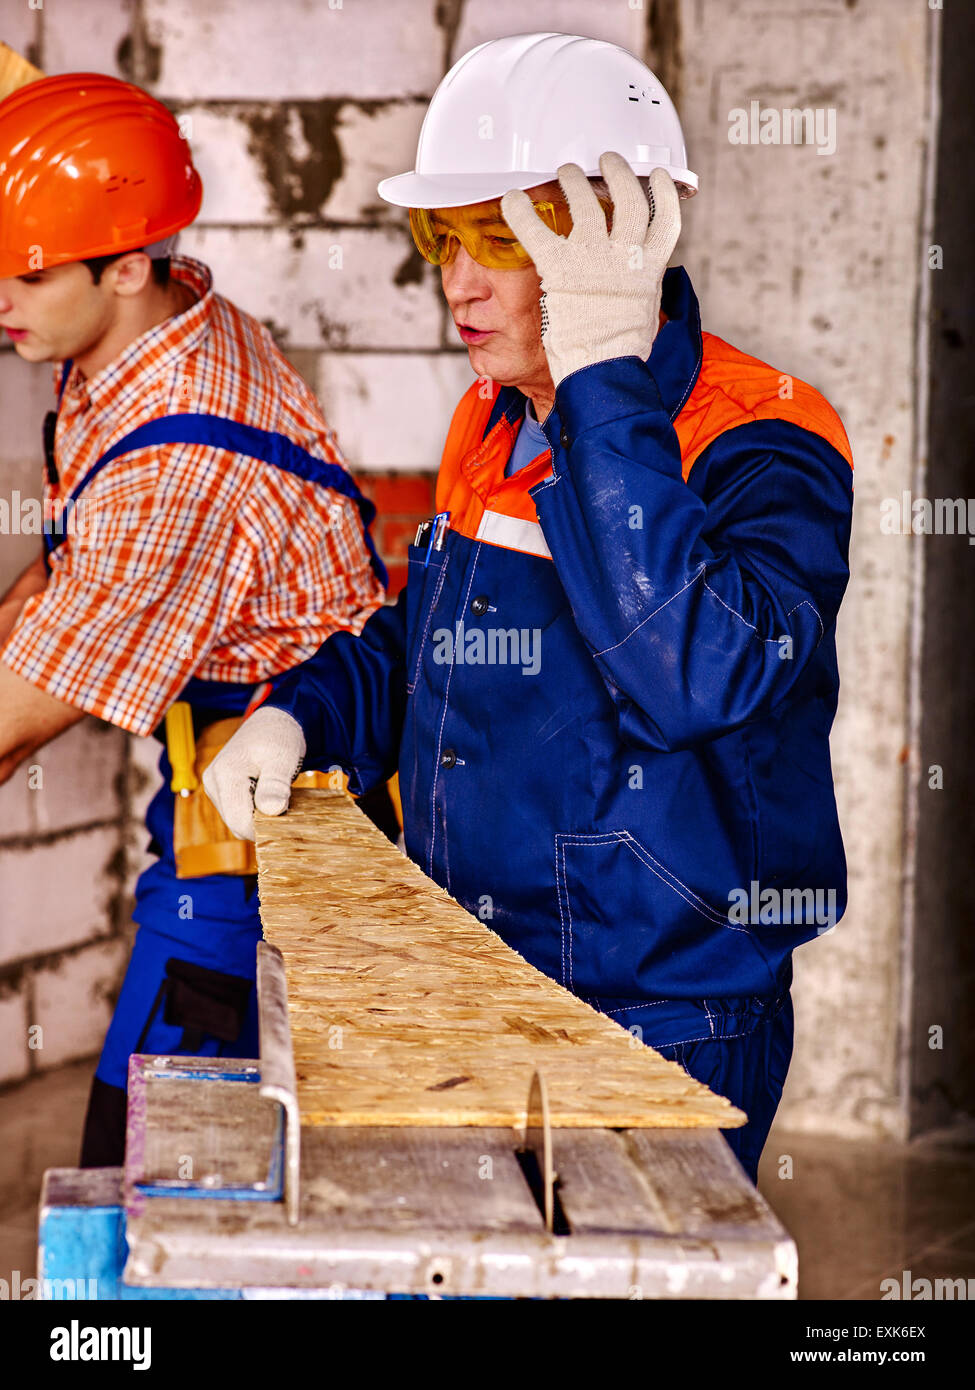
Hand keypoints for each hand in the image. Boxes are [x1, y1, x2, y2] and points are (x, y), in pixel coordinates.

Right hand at [201, 706, 305, 841]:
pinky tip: (266, 795)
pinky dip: (253, 810)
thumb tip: (271, 810)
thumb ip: (276, 785)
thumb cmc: (279, 738)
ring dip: (257, 816)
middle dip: (261, 822)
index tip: (285, 819)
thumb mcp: (283, 758)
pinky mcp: (219, 789)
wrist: (270, 724)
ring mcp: (213, 785)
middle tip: (284, 804)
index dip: (263, 828)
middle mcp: (213, 781)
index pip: (239, 821)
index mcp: (226, 774)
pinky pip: (236, 811)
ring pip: (236, 820)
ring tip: (275, 795)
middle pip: (236, 823)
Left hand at [501, 152, 680, 384]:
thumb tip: (644, 288)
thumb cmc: (621, 353)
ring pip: (588, 204)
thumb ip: (643, 291)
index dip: (662, 193)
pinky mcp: (561, 269)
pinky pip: (537, 232)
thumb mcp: (646, 315)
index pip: (665, 219)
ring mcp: (593, 259)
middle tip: (606, 162)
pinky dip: (521, 213)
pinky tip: (513, 199)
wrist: (603, 372)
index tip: (656, 177)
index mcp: (650, 268)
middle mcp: (626, 256)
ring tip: (567, 172)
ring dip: (575, 183)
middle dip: (619, 174)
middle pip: (629, 199)